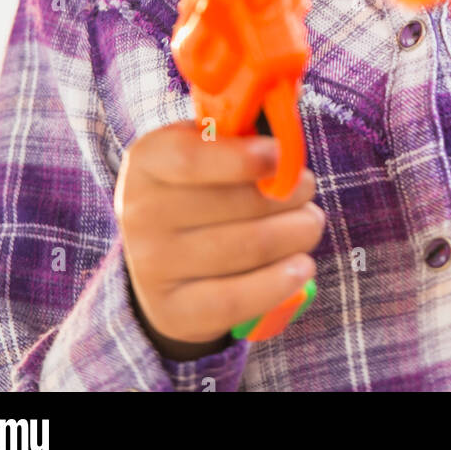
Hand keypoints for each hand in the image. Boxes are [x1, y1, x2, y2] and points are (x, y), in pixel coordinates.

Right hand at [114, 122, 324, 358]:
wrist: (156, 255)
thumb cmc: (194, 187)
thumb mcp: (200, 149)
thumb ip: (235, 138)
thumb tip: (284, 147)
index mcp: (147, 161)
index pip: (190, 160)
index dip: (243, 159)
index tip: (282, 156)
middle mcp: (141, 213)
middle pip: (234, 206)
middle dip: (286, 196)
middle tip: (307, 189)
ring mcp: (152, 267)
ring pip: (247, 249)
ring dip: (295, 233)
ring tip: (310, 223)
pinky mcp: (173, 311)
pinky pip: (237, 300)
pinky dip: (279, 282)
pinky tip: (302, 266)